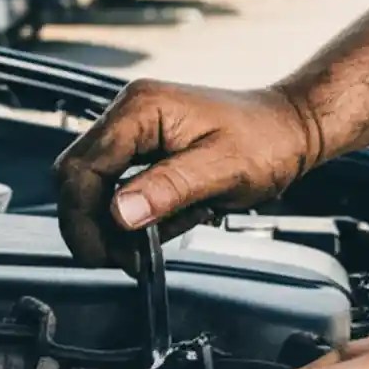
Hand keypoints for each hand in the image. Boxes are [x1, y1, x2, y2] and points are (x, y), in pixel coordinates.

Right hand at [54, 79, 321, 268]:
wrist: (290, 129)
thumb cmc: (266, 140)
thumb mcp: (221, 170)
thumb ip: (168, 189)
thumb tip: (119, 213)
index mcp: (141, 109)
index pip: (83, 166)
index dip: (82, 217)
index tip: (99, 254)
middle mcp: (130, 113)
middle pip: (78, 175)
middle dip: (90, 224)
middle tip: (118, 260)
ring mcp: (135, 129)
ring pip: (93, 184)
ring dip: (110, 224)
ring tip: (140, 250)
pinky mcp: (145, 148)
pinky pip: (117, 185)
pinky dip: (129, 216)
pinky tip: (155, 230)